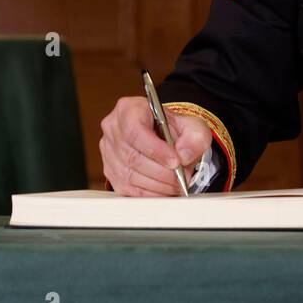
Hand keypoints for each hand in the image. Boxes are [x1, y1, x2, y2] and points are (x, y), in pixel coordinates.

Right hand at [99, 96, 213, 196]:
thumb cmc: (173, 128)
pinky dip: (150, 194)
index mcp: (129, 109)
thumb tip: (183, 155)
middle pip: (133, 157)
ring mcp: (109, 152)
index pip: (135, 131)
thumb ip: (194, 138)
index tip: (175, 161)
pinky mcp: (111, 173)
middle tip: (182, 177)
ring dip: (158, 184)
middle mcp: (113, 129)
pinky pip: (128, 189)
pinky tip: (165, 190)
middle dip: (162, 172)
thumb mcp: (192, 126)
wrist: (165, 137)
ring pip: (130, 175)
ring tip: (177, 184)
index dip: (155, 150)